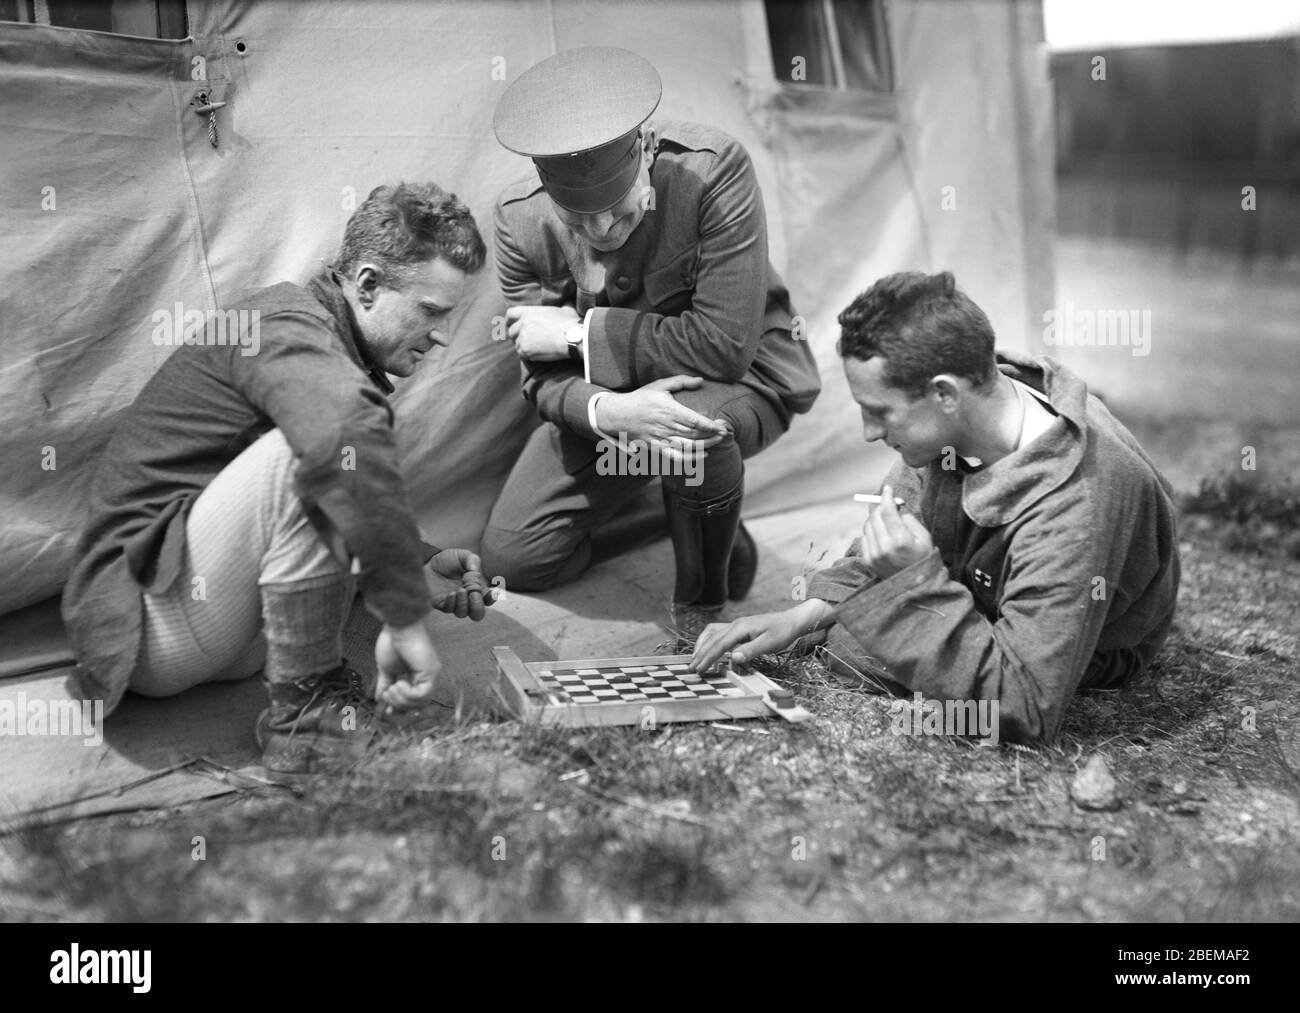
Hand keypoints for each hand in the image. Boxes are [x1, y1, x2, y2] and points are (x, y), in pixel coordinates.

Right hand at [375, 619, 441, 709]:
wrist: (396, 627)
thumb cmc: (392, 642)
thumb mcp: (386, 669)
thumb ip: (385, 684)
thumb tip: (379, 699)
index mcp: (418, 677)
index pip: (414, 701)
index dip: (400, 709)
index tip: (387, 711)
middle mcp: (428, 677)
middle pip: (417, 705)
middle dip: (399, 705)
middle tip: (388, 693)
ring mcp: (432, 675)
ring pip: (420, 703)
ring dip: (401, 700)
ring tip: (393, 687)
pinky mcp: (432, 672)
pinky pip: (422, 695)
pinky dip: (408, 694)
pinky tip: (399, 683)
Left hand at [427, 548, 489, 620]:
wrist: (427, 563)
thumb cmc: (446, 561)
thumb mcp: (462, 555)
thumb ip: (472, 560)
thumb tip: (475, 571)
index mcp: (475, 588)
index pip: (488, 599)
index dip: (491, 598)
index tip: (490, 592)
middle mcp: (466, 598)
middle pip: (477, 613)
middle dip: (478, 606)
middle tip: (473, 594)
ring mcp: (454, 603)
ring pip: (464, 613)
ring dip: (464, 603)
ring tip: (460, 590)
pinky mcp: (442, 604)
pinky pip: (449, 609)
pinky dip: (452, 603)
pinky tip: (451, 593)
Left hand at [507, 305, 579, 360]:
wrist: (573, 337)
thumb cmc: (570, 323)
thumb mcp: (565, 309)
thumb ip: (561, 305)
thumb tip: (569, 301)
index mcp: (528, 312)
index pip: (510, 314)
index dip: (510, 320)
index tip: (510, 324)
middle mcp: (522, 324)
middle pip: (512, 331)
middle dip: (517, 336)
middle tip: (526, 341)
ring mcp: (522, 338)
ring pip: (517, 344)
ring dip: (524, 347)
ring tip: (536, 349)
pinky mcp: (525, 350)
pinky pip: (522, 355)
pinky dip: (528, 356)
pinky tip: (538, 354)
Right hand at [594, 375, 729, 464]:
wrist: (617, 415)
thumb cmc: (641, 398)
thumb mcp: (660, 385)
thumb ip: (681, 381)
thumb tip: (701, 381)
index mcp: (668, 409)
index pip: (694, 420)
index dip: (711, 425)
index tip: (722, 426)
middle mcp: (665, 426)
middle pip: (695, 435)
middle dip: (712, 435)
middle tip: (724, 432)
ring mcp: (660, 439)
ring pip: (688, 446)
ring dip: (706, 446)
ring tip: (718, 441)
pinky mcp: (655, 448)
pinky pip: (676, 456)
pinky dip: (691, 458)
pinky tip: (703, 454)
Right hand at [691, 599, 831, 672]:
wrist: (791, 621)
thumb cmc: (782, 632)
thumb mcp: (769, 644)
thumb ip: (751, 651)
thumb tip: (733, 658)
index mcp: (740, 628)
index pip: (719, 644)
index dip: (708, 657)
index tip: (699, 669)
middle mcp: (735, 624)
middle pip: (711, 639)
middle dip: (700, 654)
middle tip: (691, 668)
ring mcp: (735, 624)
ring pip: (711, 634)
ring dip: (702, 646)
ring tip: (695, 659)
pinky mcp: (738, 627)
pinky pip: (717, 632)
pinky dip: (709, 641)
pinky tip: (707, 649)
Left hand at [860, 483, 932, 577]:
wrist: (915, 586)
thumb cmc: (923, 558)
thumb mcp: (924, 537)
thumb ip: (909, 519)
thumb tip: (895, 506)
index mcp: (900, 540)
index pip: (887, 511)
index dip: (886, 497)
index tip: (887, 488)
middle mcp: (884, 547)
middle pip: (875, 516)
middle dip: (881, 506)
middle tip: (889, 504)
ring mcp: (874, 555)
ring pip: (868, 526)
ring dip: (876, 519)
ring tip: (887, 522)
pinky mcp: (868, 560)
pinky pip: (864, 537)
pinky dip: (872, 532)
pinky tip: (882, 535)